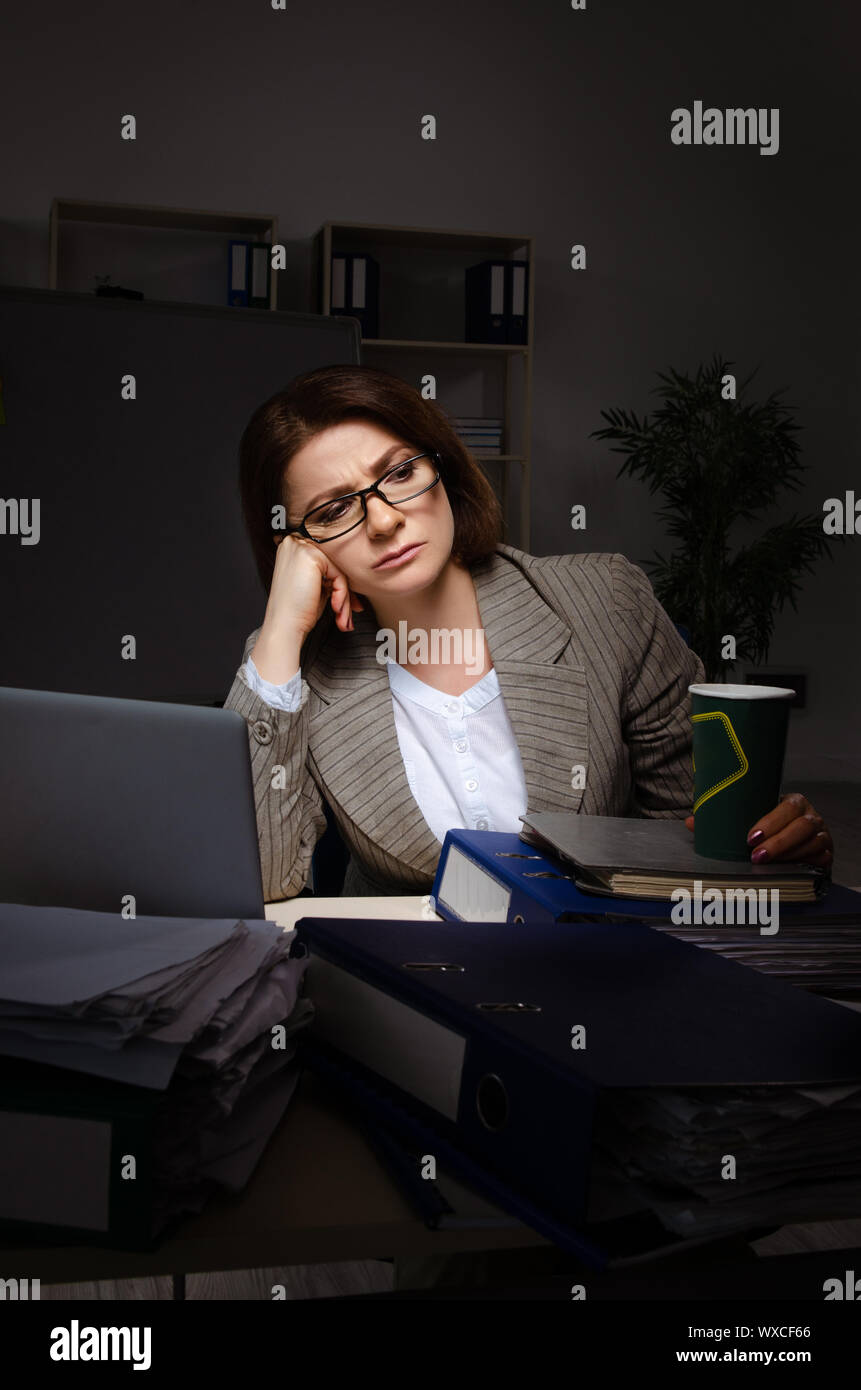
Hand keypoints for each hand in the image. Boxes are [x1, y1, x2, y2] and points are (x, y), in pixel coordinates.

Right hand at [269, 533, 363, 636]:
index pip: (327, 563)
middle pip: (333, 566)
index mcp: (293, 550)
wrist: (285, 626)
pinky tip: (335, 608)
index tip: (345, 606)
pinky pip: (338, 575)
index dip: (339, 585)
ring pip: (338, 571)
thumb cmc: (297, 612)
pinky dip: (342, 595)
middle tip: (347, 615)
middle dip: (345, 593)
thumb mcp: (316, 587)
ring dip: (345, 599)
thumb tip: (353, 577)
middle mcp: (295, 544)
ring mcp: (301, 548)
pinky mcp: (311, 556)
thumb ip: (329, 575)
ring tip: (341, 617)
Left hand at [684, 792, 833, 868]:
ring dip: (788, 855)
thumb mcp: (750, 819)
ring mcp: (822, 836)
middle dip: (778, 842)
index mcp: (794, 802)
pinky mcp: (826, 855)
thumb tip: (691, 821)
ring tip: (766, 865)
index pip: (788, 807)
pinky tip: (787, 871)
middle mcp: (812, 816)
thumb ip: (724, 819)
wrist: (796, 841)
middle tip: (755, 856)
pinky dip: (804, 865)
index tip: (750, 837)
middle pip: (802, 826)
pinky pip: (820, 860)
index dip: (771, 822)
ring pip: (812, 843)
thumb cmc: (768, 827)